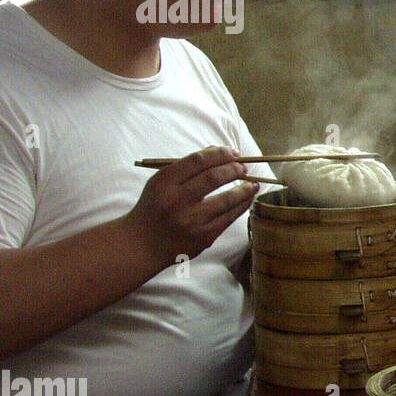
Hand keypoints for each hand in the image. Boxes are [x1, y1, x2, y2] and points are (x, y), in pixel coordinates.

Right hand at [124, 146, 257, 265]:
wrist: (142, 245)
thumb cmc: (155, 208)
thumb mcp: (161, 183)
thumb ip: (187, 167)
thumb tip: (219, 151)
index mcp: (164, 183)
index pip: (197, 161)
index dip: (219, 154)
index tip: (233, 152)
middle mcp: (177, 201)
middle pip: (214, 178)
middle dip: (234, 169)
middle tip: (244, 168)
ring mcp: (191, 221)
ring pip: (227, 199)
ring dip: (245, 189)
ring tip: (253, 184)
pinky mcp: (203, 237)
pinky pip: (229, 218)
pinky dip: (242, 206)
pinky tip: (248, 199)